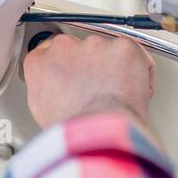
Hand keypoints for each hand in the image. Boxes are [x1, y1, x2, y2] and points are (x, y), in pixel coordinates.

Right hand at [23, 32, 154, 130]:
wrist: (100, 132)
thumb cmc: (74, 126)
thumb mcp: (42, 109)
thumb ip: (45, 86)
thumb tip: (54, 87)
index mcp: (40, 61)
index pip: (50, 50)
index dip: (65, 63)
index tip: (73, 73)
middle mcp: (64, 47)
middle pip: (78, 47)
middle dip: (89, 63)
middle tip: (96, 87)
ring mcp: (94, 45)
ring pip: (106, 49)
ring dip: (112, 65)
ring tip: (114, 92)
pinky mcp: (123, 47)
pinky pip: (133, 53)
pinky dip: (136, 67)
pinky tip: (131, 88)